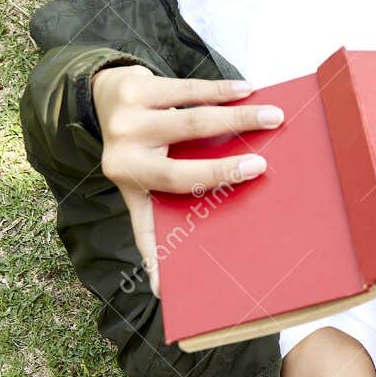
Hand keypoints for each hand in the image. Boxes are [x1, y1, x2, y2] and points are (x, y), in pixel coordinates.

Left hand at [92, 65, 281, 294]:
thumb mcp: (139, 183)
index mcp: (130, 187)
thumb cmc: (138, 148)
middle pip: (183, 169)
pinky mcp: (136, 88)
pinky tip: (247, 92)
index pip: (149, 229)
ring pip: (191, 121)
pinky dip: (221, 91)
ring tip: (271, 116)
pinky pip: (187, 90)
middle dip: (227, 169)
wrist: (104, 95)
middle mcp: (123, 158)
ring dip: (237, 118)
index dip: (156, 261)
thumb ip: (157, 220)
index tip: (167, 288)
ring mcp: (127, 122)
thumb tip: (162, 282)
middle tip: (262, 166)